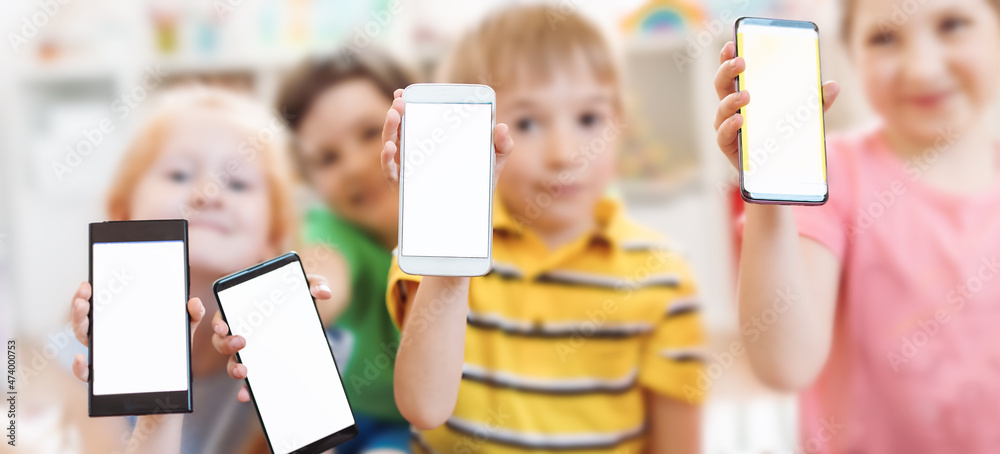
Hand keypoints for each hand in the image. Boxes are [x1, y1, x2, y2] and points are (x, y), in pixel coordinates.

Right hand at [70, 282, 205, 381]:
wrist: (171, 385)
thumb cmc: (170, 352)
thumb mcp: (182, 330)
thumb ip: (191, 315)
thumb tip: (194, 302)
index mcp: (122, 322)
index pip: (102, 304)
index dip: (91, 294)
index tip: (88, 284)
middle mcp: (109, 337)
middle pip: (87, 319)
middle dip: (80, 305)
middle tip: (84, 296)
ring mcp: (105, 356)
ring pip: (84, 339)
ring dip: (78, 324)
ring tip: (83, 311)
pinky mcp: (105, 378)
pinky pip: (88, 374)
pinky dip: (81, 367)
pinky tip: (82, 359)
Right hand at [211, 274, 331, 401]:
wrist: (308, 319)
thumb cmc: (299, 299)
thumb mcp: (307, 288)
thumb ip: (316, 283)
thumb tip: (324, 292)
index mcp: (247, 310)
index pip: (224, 314)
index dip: (220, 321)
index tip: (224, 326)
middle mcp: (244, 333)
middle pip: (223, 341)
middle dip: (227, 344)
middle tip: (241, 343)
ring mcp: (252, 352)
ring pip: (233, 363)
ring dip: (234, 368)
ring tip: (245, 371)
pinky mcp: (262, 368)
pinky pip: (249, 382)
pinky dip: (246, 389)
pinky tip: (247, 394)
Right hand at [380, 88, 514, 189]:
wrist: (471, 213)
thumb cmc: (479, 182)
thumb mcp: (493, 161)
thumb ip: (502, 145)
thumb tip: (501, 127)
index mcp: (433, 140)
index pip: (417, 118)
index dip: (407, 104)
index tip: (403, 92)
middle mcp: (417, 151)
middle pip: (400, 128)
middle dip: (396, 113)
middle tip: (399, 102)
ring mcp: (409, 168)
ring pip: (392, 145)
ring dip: (389, 129)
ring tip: (393, 116)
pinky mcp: (405, 185)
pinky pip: (391, 172)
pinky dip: (386, 159)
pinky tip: (390, 148)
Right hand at [713, 41, 840, 169]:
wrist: (781, 173)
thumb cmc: (785, 138)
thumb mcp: (804, 117)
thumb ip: (816, 102)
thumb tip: (833, 85)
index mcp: (745, 95)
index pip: (733, 72)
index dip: (728, 57)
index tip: (733, 43)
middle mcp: (731, 109)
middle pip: (721, 85)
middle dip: (727, 71)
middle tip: (741, 62)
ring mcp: (728, 128)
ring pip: (720, 110)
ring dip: (730, 100)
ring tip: (745, 95)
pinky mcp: (729, 147)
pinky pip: (723, 135)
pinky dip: (729, 127)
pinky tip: (739, 120)